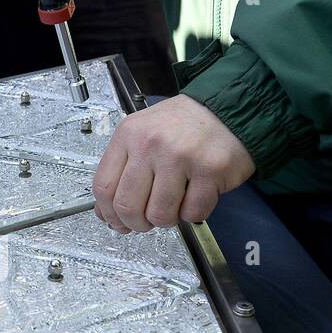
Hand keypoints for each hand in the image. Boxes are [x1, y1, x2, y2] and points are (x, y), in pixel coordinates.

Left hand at [93, 95, 255, 231]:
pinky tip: (195, 196)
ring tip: (174, 206)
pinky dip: (193, 213)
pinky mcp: (210, 170)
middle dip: (137, 223)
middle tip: (147, 222)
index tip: (117, 222)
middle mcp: (151, 144)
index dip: (109, 213)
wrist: (228, 109)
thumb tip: (107, 212)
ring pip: (159, 214)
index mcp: (129, 134)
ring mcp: (180, 157)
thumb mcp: (143, 133)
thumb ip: (123, 168)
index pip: (103, 186)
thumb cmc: (184, 125)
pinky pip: (192, 212)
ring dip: (166, 220)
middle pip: (127, 206)